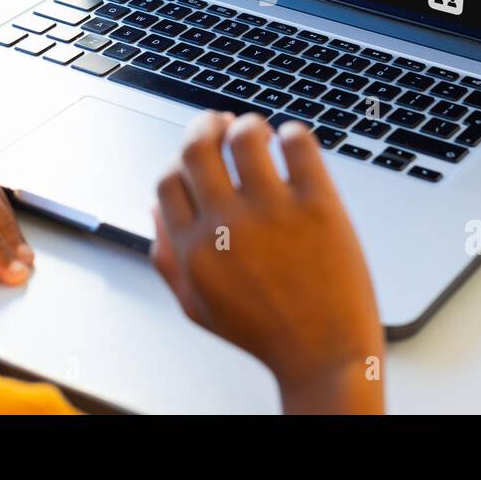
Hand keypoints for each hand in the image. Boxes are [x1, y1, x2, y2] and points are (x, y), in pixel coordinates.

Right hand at [152, 112, 384, 413]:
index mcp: (194, 249)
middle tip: (220, 123)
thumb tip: (154, 208)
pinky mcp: (319, 204)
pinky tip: (293, 145)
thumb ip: (167, 258)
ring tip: (260, 133)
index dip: (179, 159)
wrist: (326, 356)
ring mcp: (273, 212)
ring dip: (248, 124)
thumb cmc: (267, 333)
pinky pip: (299, 143)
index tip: (197, 154)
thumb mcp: (199, 307)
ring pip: (245, 134)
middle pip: (197, 146)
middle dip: (204, 124)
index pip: (168, 179)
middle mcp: (227, 225)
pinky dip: (292, 133)